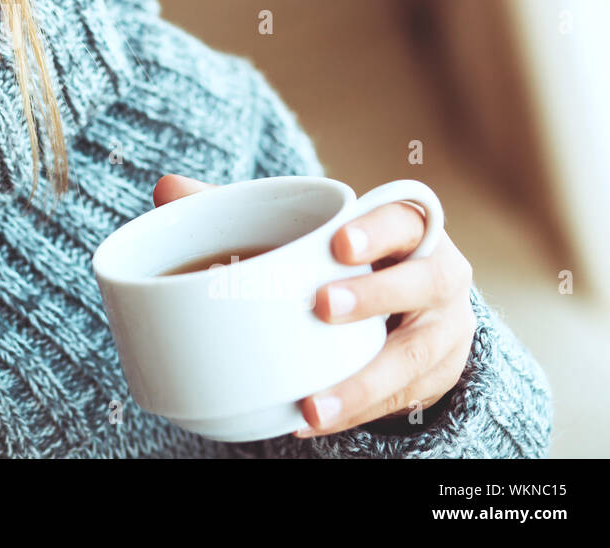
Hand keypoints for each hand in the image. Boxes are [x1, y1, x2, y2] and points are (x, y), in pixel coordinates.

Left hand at [152, 175, 475, 436]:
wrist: (408, 307)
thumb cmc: (343, 257)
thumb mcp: (305, 226)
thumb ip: (241, 206)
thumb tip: (166, 189)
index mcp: (409, 228)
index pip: (404, 218)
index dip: (376, 229)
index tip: (337, 242)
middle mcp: (439, 275)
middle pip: (423, 283)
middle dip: (374, 296)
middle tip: (321, 306)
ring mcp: (443, 331)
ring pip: (415, 357)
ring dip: (362, 384)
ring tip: (313, 405)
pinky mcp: (434, 377)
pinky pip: (400, 399)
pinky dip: (353, 411)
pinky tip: (308, 420)